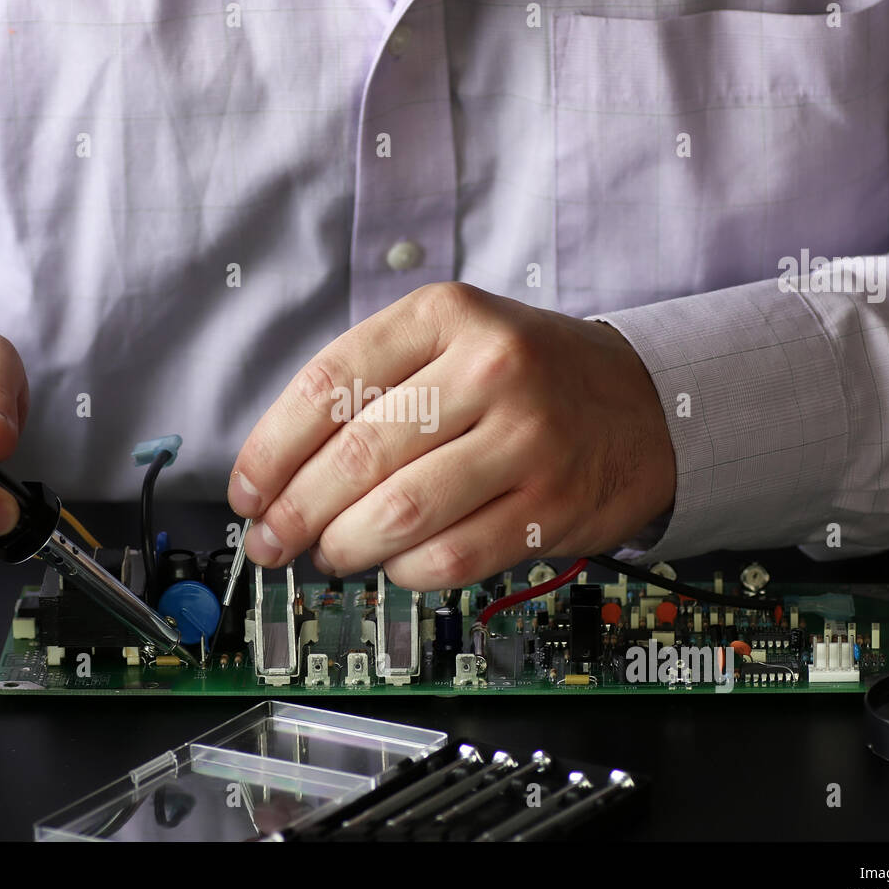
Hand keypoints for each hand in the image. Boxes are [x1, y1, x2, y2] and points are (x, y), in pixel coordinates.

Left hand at [228, 282, 674, 588]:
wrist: (641, 401)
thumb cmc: (524, 376)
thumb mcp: (450, 341)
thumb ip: (372, 388)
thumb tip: (281, 475)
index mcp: (444, 316)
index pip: (328, 385)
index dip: (271, 451)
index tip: (247, 493)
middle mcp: (489, 368)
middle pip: (356, 456)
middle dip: (295, 514)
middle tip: (271, 543)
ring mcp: (528, 438)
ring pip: (400, 513)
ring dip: (345, 548)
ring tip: (329, 555)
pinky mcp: (553, 504)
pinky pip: (452, 556)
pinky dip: (406, 572)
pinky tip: (394, 566)